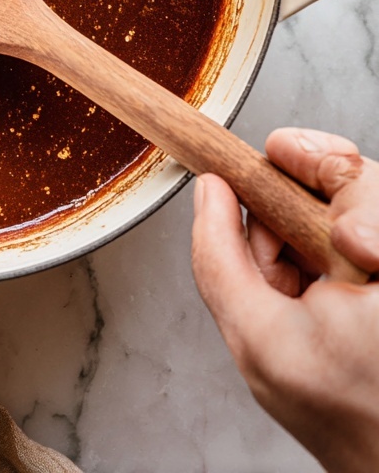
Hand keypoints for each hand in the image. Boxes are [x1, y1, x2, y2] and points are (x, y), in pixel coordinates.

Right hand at [192, 128, 378, 472]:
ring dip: (304, 241)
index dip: (309, 158)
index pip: (351, 176)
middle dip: (290, 220)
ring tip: (297, 296)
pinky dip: (325, 254)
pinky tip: (317, 294)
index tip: (276, 151)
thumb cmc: (345, 418)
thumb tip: (210, 194)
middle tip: (277, 273)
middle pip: (343, 192)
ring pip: (347, 213)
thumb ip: (220, 258)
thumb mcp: (257, 342)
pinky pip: (359, 232)